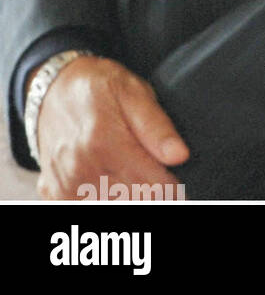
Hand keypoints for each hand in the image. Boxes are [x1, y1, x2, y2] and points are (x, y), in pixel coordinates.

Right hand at [34, 56, 188, 199]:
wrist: (53, 90)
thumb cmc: (96, 87)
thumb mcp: (133, 91)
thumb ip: (157, 126)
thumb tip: (180, 155)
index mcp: (104, 142)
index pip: (151, 185)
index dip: (171, 185)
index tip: (177, 179)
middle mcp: (81, 168)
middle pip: (133, 199)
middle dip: (150, 189)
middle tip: (152, 168)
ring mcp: (65, 185)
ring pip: (112, 205)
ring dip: (128, 194)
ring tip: (130, 170)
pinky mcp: (55, 194)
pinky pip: (88, 207)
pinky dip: (104, 198)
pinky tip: (110, 180)